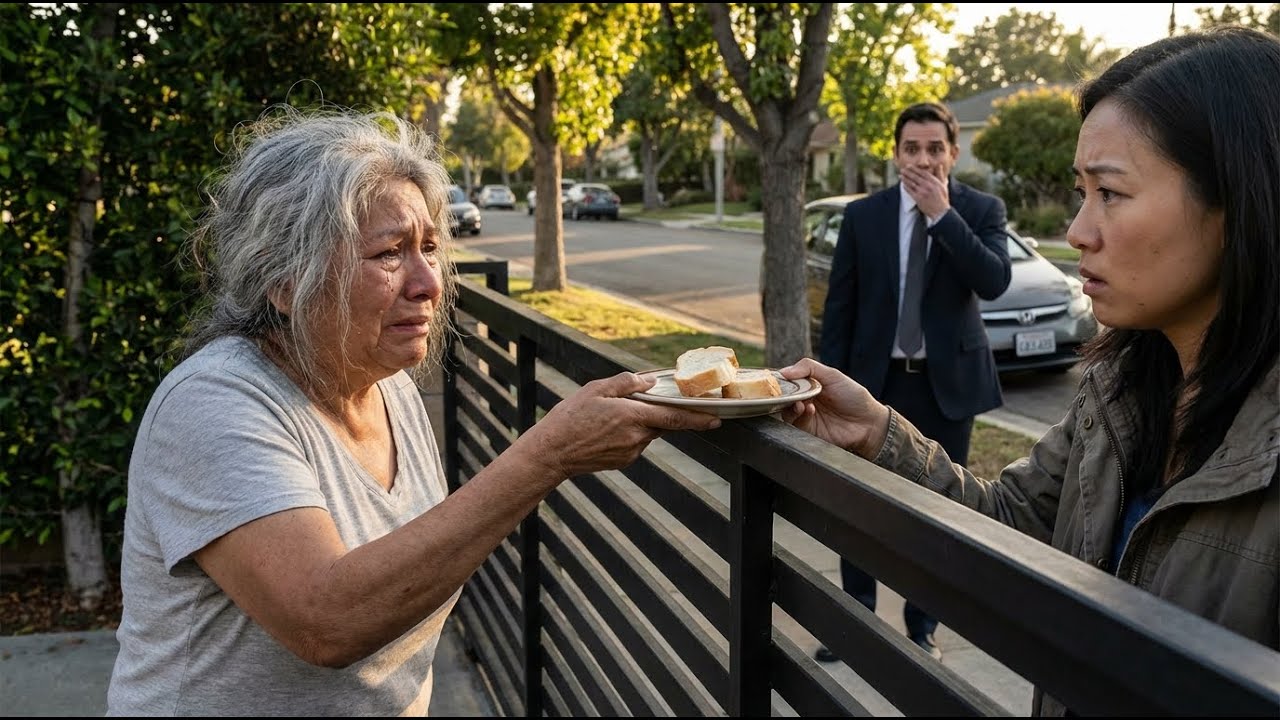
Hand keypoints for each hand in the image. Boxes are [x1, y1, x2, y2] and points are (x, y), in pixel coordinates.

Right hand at [519, 371, 720, 478]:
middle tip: (629, 405)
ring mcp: (630, 453)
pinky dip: (627, 434)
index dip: (698, 418)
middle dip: (654, 412)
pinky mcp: (623, 462)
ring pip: (646, 433)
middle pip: (659, 422)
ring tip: (606, 418)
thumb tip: (649, 381)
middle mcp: (636, 438)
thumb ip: (627, 383)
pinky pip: (634, 443)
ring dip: (637, 423)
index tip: (717, 418)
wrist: (552, 453)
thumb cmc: (571, 417)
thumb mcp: (597, 389)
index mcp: (633, 417)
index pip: (675, 418)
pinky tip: (604, 431)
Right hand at [777, 358, 890, 457]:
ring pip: (786, 412)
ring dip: (790, 406)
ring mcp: (806, 416)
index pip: (788, 381)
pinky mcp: (809, 431)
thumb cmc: (854, 396)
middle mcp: (804, 400)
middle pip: (783, 397)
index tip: (776, 379)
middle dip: (782, 394)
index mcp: (808, 385)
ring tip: (800, 403)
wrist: (869, 422)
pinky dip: (800, 416)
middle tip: (784, 392)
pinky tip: (810, 410)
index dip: (780, 380)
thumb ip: (808, 368)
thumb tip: (784, 371)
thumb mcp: (833, 375)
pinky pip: (796, 424)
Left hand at [900, 165, 948, 220]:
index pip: (923, 173)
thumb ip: (940, 174)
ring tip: (900, 175)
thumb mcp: (943, 185)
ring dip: (905, 179)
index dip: (915, 169)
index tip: (909, 166)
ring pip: (912, 183)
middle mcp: (928, 186)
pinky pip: (910, 191)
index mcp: (934, 182)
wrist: (940, 212)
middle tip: (902, 169)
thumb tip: (939, 165)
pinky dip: (906, 187)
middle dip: (908, 172)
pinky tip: (902, 184)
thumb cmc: (942, 199)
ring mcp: (923, 192)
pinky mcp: (918, 198)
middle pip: (916, 177)